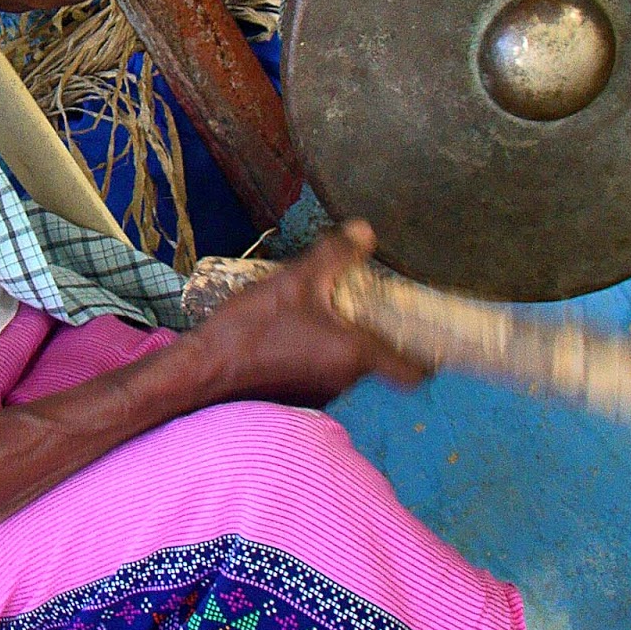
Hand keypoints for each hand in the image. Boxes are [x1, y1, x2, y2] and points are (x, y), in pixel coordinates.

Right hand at [187, 221, 428, 406]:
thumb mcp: (294, 280)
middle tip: (357, 302)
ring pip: (345, 365)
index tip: (428, 337)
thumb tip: (366, 230)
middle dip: (368, 332)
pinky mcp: (296, 398)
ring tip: (315, 312)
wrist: (202, 373)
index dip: (428, 358)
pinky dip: (313, 354)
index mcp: (355, 354)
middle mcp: (345, 381)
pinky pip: (319, 373)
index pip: (414, 372)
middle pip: (376, 360)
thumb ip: (334, 255)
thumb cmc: (251, 329)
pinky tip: (288, 332)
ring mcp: (320, 394)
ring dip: (337, 342)